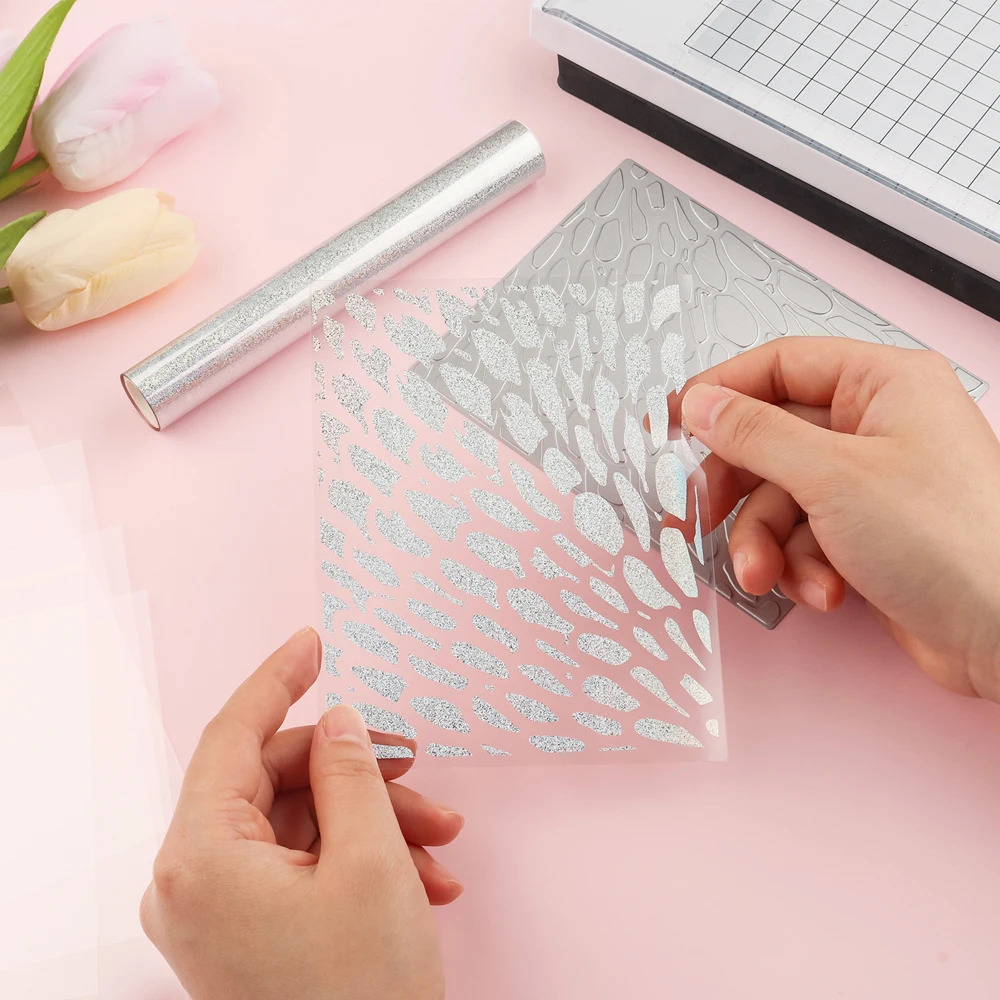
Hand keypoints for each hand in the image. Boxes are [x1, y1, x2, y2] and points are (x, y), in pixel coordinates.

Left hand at [140, 627, 462, 999]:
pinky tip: (422, 877)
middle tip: (419, 772)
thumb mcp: (372, 862)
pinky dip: (359, 859)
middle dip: (357, 775)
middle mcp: (190, 880)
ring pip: (297, 824)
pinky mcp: (240, 935)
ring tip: (441, 843)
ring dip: (373, 821)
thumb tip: (336, 719)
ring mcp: (213, 913)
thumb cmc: (362, 994)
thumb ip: (349, 772)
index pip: (233, 734)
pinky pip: (298, 866)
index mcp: (199, 854)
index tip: (315, 641)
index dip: (279, 679)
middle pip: (276, 782)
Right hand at [677, 338, 999, 701]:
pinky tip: (822, 590)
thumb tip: (703, 404)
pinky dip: (800, 568)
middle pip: (771, 441)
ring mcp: (874, 485)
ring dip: (766, 543)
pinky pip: (804, 538)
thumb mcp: (832, 476)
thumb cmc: (955, 542)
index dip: (723, 394)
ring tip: (769, 574)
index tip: (676, 425)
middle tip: (697, 516)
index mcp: (883, 385)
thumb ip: (755, 434)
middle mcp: (878, 428)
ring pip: (780, 499)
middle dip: (738, 491)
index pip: (780, 366)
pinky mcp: (869, 537)